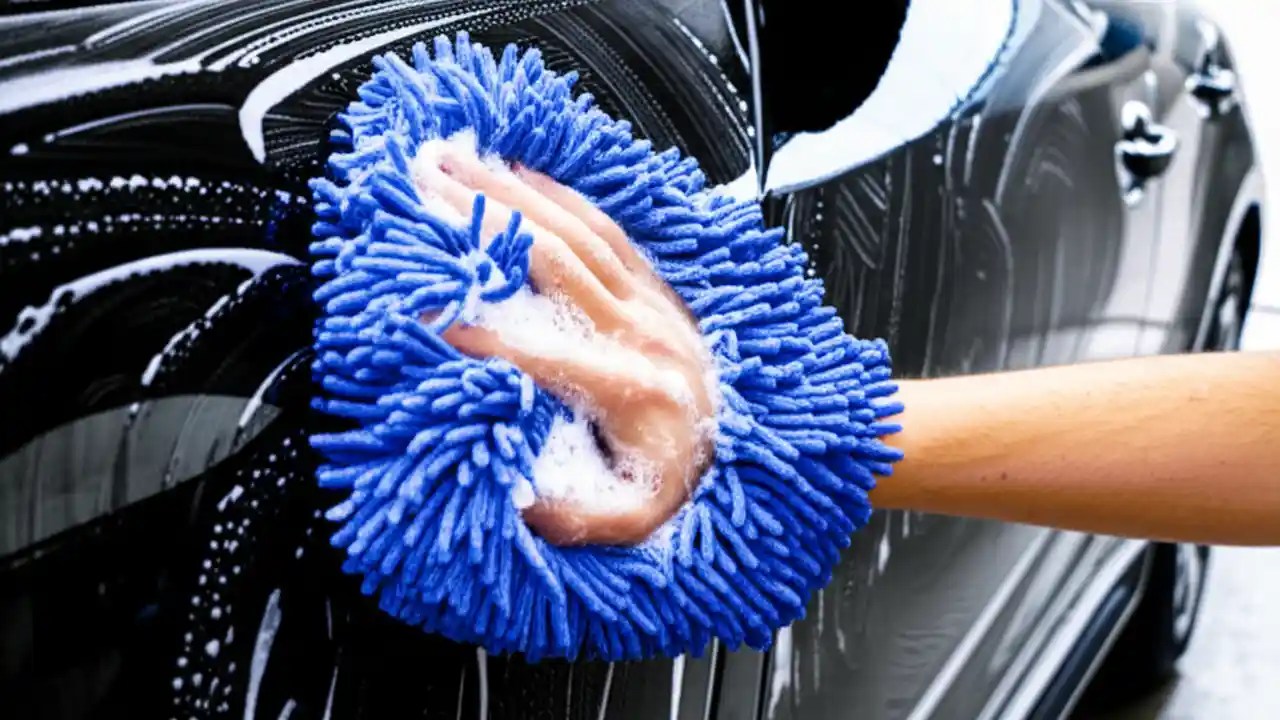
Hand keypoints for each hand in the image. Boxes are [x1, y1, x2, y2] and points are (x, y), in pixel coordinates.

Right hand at [413, 145, 714, 545]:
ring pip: (574, 232)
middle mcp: (642, 333)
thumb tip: (513, 495)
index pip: (538, 351)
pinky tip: (521, 174)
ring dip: (511, 193)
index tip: (424, 314)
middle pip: (552, 261)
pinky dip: (560, 198)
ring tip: (453, 162)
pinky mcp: (655, 290)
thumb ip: (572, 515)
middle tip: (423, 188)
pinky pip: (607, 231)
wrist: (750, 455)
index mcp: (632, 389)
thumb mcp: (630, 523)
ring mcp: (651, 305)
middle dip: (482, 220)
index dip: (478, 333)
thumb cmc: (678, 485)